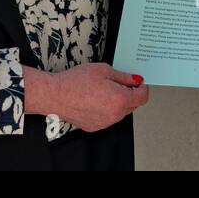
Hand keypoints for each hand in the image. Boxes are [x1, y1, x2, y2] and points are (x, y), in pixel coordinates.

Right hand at [24, 63, 148, 131]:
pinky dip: (106, 109)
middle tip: (117, 82)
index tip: (138, 82)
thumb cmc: (76, 81)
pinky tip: (94, 99)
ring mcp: (105, 123)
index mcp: (120, 100)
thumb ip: (124, 76)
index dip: (142, 87)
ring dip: (117, 102)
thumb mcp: (104, 70)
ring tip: (102, 89)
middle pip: (133, 105)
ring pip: (120, 112)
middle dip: (129, 93)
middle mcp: (115, 115)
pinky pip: (108, 118)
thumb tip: (135, 80)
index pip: (143, 97)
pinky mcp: (95, 126)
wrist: (55, 95)